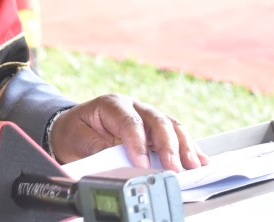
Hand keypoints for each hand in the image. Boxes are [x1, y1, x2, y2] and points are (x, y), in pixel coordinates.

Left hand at [48, 95, 207, 172]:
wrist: (73, 127)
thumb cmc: (75, 131)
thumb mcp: (77, 139)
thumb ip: (98, 149)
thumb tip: (118, 164)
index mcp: (112, 104)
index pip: (130, 122)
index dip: (138, 143)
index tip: (143, 164)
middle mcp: (133, 107)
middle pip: (157, 121)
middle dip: (168, 146)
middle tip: (174, 168)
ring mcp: (147, 117)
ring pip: (171, 126)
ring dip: (184, 147)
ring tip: (193, 166)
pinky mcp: (155, 130)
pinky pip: (176, 135)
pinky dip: (189, 148)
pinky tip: (200, 160)